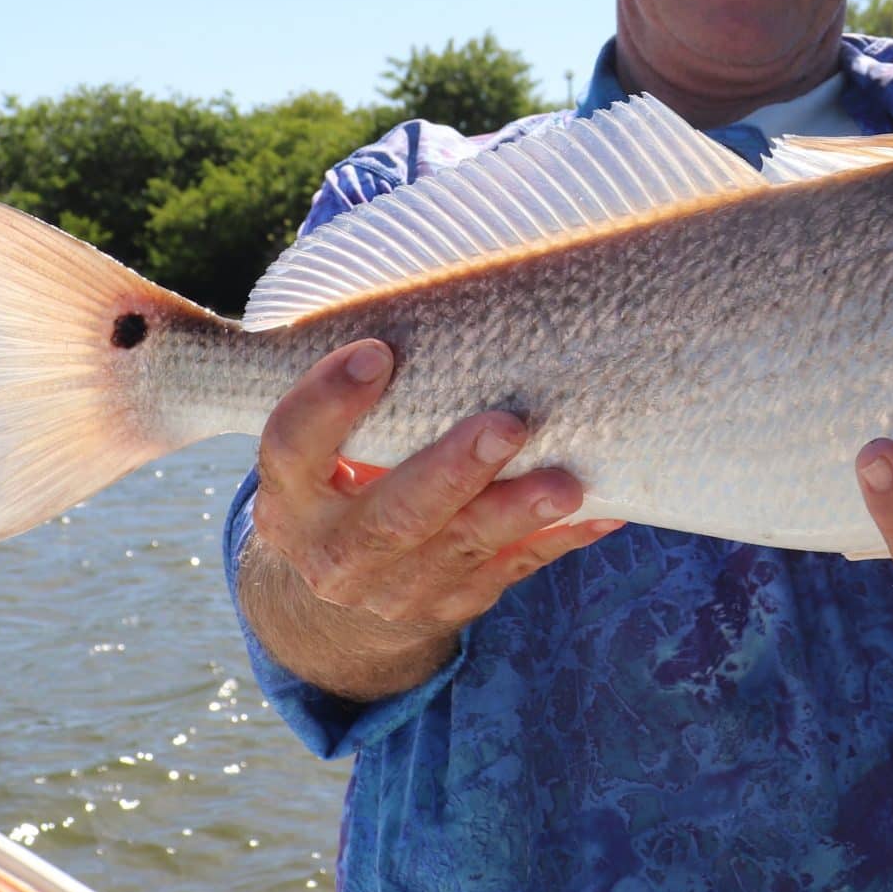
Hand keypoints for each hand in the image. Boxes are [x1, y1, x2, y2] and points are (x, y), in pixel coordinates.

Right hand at [248, 340, 620, 689]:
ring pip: (459, 552)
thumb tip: (409, 286)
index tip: (379, 351)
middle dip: (452, 472)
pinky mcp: (449, 605)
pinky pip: (510, 571)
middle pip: (391, 516)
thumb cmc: (341, 472)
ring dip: (517, 513)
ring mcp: (393, 590)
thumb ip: (342, 390)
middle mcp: (333, 552)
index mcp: (290, 497)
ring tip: (568, 483)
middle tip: (507, 426)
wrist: (346, 581)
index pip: (292, 446)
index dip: (330, 402)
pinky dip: (558, 540)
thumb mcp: (316, 445)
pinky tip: (602, 511)